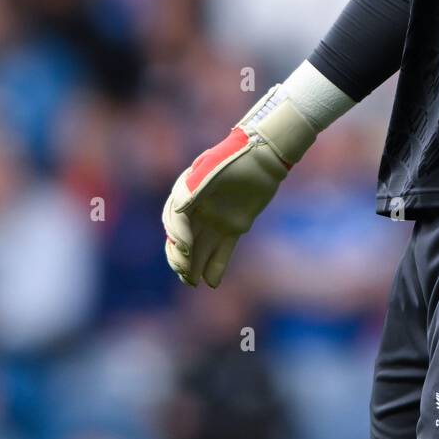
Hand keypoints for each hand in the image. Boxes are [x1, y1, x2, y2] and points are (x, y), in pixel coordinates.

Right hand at [163, 86, 317, 287]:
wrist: (263, 156)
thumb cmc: (233, 158)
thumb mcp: (210, 168)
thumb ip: (192, 188)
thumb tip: (177, 210)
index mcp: (186, 195)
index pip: (175, 221)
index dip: (177, 236)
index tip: (185, 247)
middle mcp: (198, 210)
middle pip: (182, 240)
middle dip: (179, 258)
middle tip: (185, 272)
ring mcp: (215, 220)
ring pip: (199, 249)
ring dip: (193, 266)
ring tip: (192, 283)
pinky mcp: (234, 227)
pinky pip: (222, 251)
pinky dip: (216, 267)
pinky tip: (212, 283)